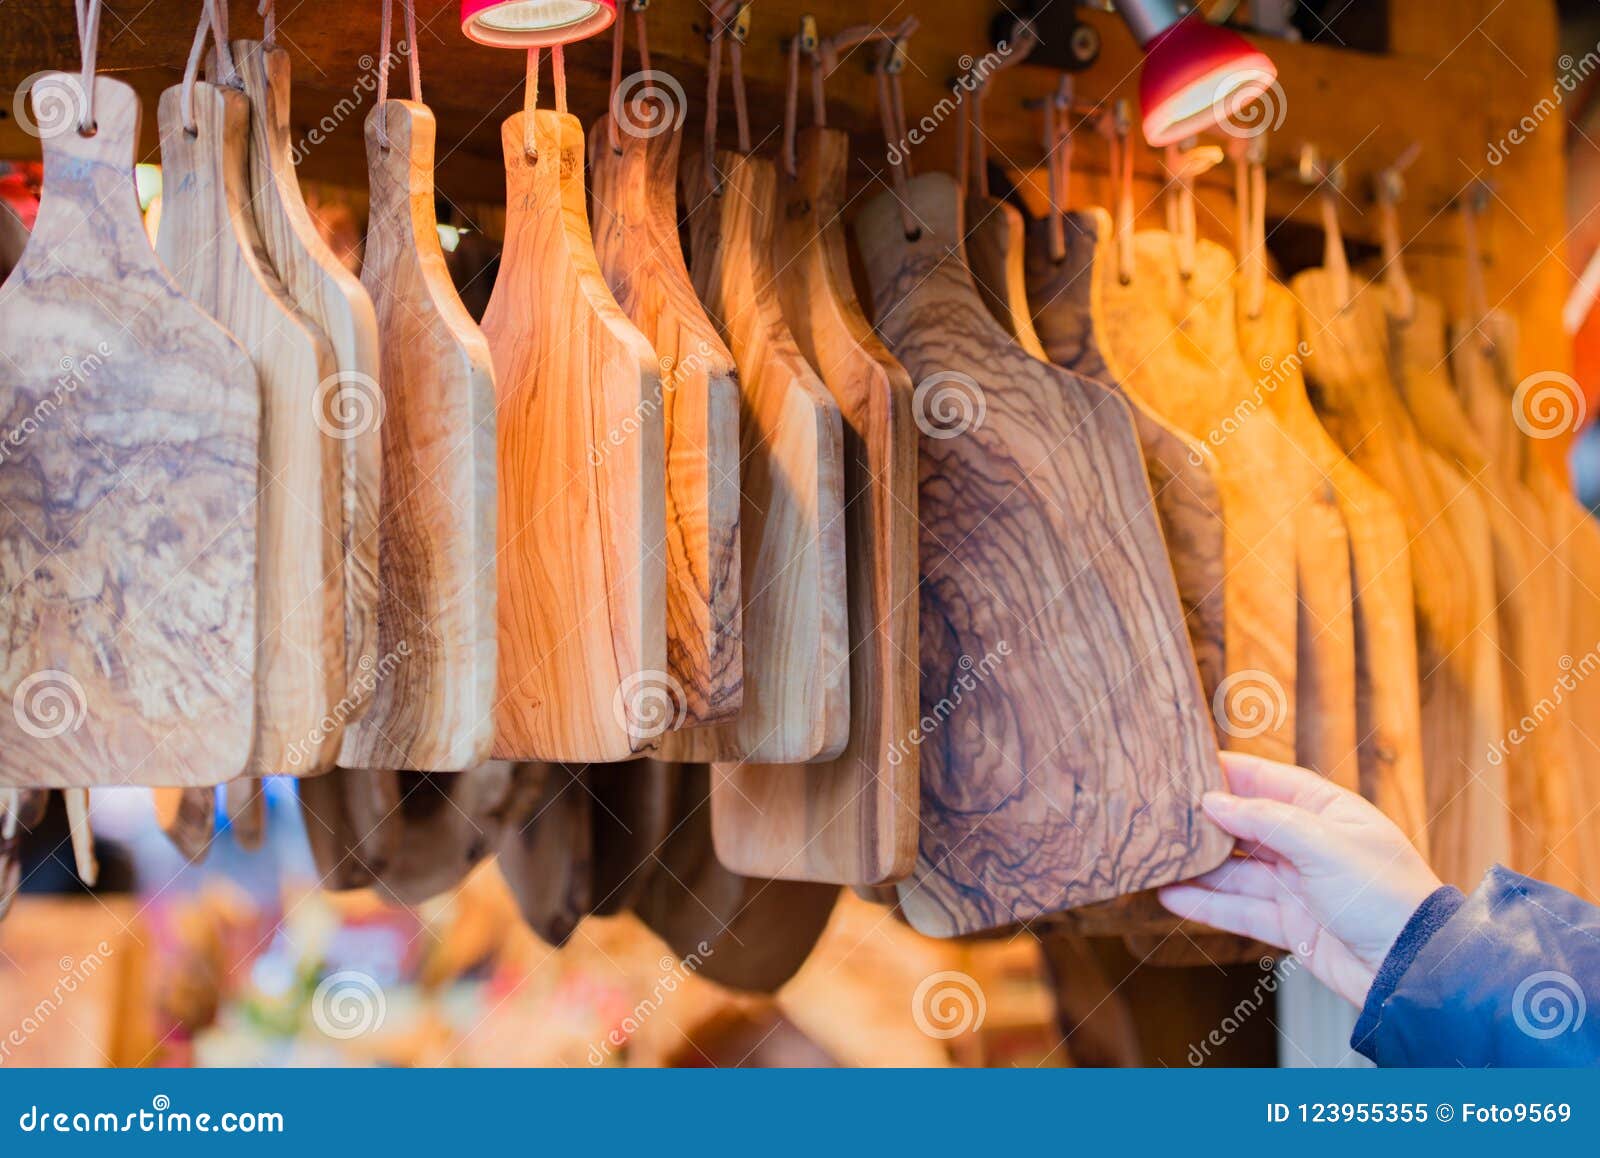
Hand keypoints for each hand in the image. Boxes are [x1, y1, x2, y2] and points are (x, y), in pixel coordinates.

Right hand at [1158, 752, 1442, 1006]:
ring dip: (1200, 866)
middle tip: (1163, 813)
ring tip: (1160, 857)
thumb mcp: (1325, 845)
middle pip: (1247, 826)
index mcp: (1329, 812)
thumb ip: (1266, 821)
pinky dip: (1207, 904)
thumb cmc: (1388, 897)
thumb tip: (1215, 802)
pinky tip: (1174, 895)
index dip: (1230, 773)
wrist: (1414, 971)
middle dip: (1207, 821)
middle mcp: (1311, 846)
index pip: (1270, 781)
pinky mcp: (1291, 925)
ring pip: (1238, 870)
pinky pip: (1241, 909)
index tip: (1188, 766)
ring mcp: (1300, 886)